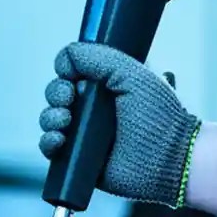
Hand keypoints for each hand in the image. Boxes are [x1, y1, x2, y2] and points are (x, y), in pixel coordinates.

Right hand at [38, 42, 201, 207]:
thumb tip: (66, 57)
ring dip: (49, 117)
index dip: (66, 72)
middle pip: (56, 94)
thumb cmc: (159, 116)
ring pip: (49, 120)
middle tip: (68, 99)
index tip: (72, 76)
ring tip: (65, 121)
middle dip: (55, 93)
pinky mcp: (78, 159)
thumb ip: (98, 56)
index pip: (72, 73)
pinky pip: (50, 149)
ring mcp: (85, 135)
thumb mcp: (131, 73)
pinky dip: (48, 142)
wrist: (169, 158)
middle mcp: (94, 109)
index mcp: (107, 86)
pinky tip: (59, 140)